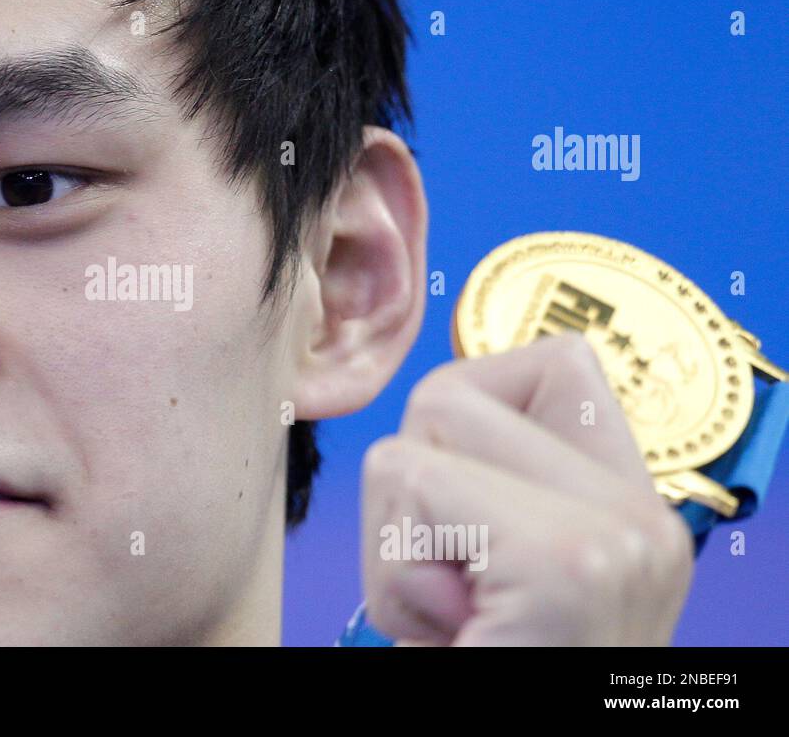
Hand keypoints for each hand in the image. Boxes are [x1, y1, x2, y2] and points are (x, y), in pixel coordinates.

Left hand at [360, 332, 695, 645]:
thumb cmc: (492, 672)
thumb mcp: (503, 588)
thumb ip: (494, 499)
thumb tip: (430, 424)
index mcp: (635, 516)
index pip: (553, 363)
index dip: (458, 427)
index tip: (461, 532)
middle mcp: (642, 517)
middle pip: (450, 390)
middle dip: (411, 491)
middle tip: (455, 593)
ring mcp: (614, 531)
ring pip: (413, 437)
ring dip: (396, 543)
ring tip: (455, 622)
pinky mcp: (562, 560)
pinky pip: (405, 483)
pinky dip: (393, 573)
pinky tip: (455, 637)